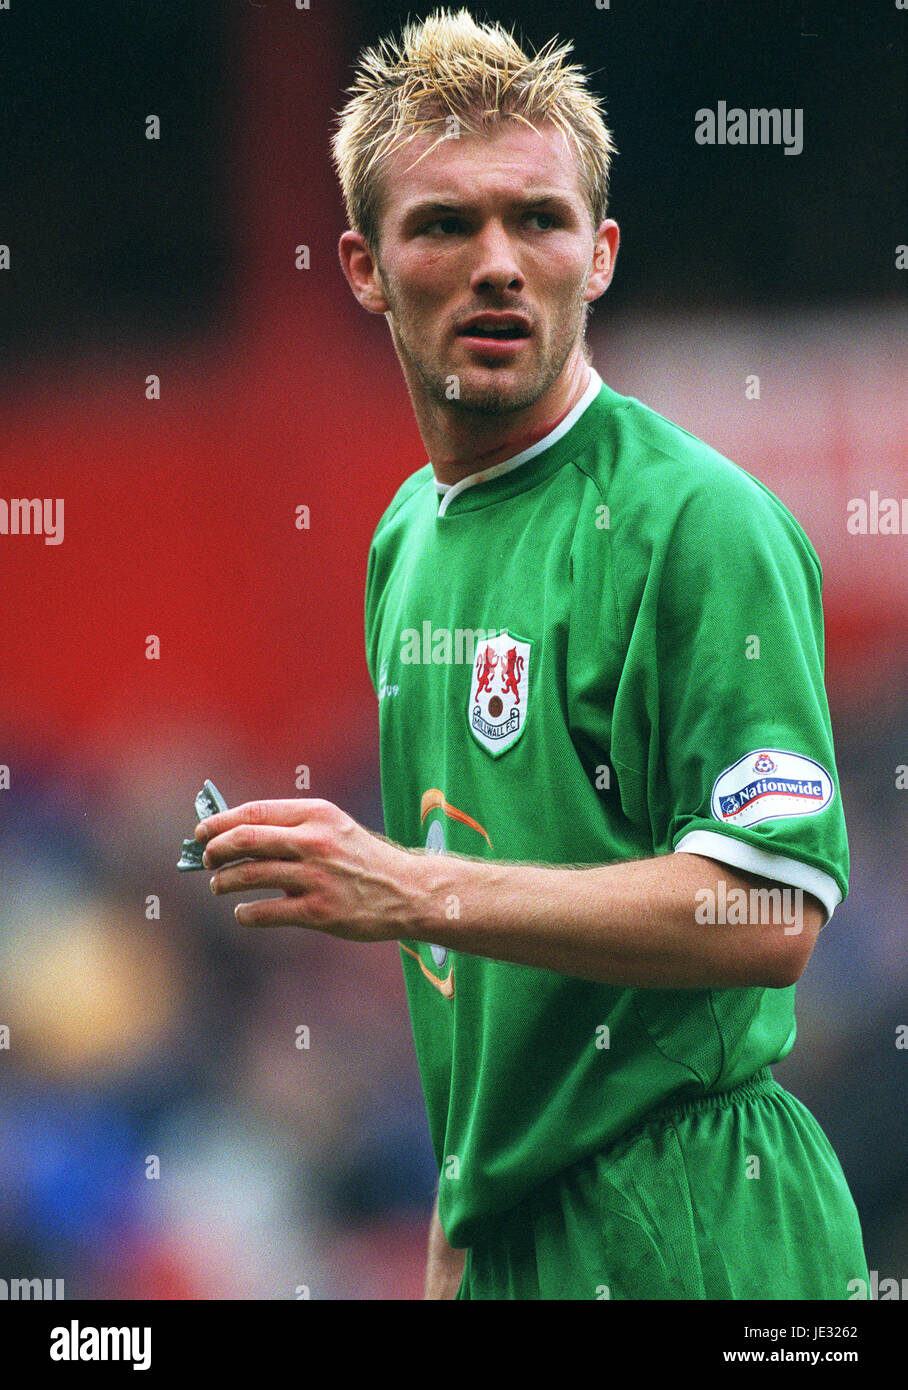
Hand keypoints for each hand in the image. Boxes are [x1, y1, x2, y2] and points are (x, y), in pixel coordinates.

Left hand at [196, 798, 417, 939]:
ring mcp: (316, 877)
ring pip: (250, 875)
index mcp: (316, 814)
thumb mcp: (332, 827)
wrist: (405, 891)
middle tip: (207, 860)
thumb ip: (290, 827)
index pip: (253, 812)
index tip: (202, 833)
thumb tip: (234, 834)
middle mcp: (314, 841)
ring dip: (224, 882)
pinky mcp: (318, 911)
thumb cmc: (360, 858)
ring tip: (219, 885)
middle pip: (245, 839)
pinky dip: (246, 913)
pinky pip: (266, 912)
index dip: (219, 823)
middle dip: (215, 850)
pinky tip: (242, 912)